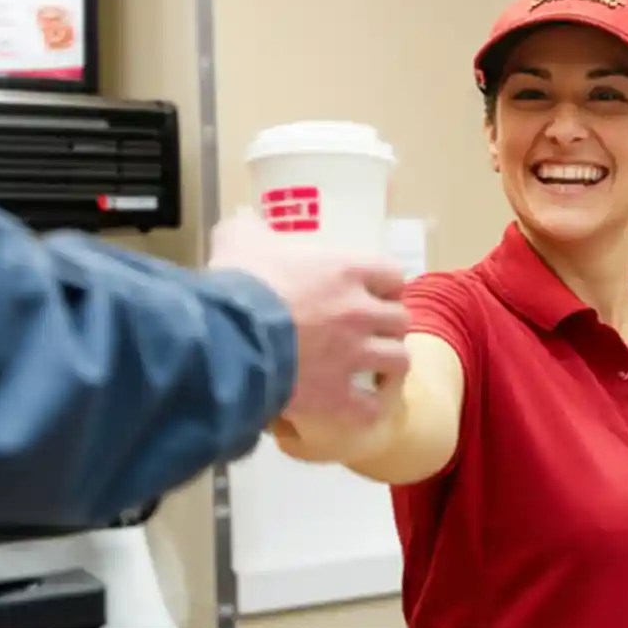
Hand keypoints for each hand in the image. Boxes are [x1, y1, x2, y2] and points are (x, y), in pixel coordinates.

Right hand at [208, 208, 410, 428]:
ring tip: (376, 367)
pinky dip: (367, 408)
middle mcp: (360, 312)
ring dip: (389, 363)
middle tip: (373, 329)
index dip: (386, 284)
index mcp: (346, 271)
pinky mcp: (336, 394)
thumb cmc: (239, 282)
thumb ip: (249, 228)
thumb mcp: (240, 239)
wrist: (227, 337)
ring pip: (398, 360)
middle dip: (389, 324)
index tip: (375, 290)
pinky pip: (368, 407)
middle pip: (400, 319)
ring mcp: (353, 355)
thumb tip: (244, 219)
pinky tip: (359, 406)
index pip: (393, 274)